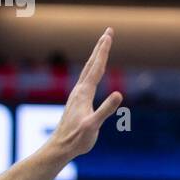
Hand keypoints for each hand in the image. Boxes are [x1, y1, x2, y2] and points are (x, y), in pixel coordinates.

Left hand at [46, 29, 123, 160]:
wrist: (60, 147)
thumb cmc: (77, 138)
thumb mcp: (93, 125)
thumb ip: (106, 109)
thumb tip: (119, 94)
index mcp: (84, 93)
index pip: (97, 67)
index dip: (103, 51)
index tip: (109, 35)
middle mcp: (79, 90)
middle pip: (92, 64)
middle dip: (100, 47)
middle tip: (108, 32)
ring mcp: (77, 95)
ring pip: (88, 70)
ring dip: (96, 57)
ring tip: (102, 47)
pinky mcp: (77, 101)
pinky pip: (87, 79)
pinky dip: (93, 70)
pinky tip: (93, 72)